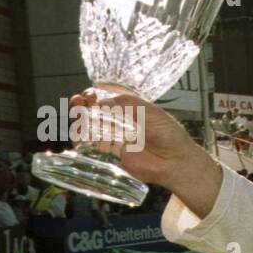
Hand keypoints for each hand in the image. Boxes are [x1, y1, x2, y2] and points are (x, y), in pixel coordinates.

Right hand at [65, 87, 199, 187]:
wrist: (174, 161)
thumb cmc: (168, 134)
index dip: (98, 92)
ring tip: (77, 115)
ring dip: (81, 118)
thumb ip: (126, 104)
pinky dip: (83, 138)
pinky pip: (95, 142)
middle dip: (85, 104)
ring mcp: (118, 135)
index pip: (111, 95)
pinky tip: (78, 135)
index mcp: (133, 107)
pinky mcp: (115, 150)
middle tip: (79, 102)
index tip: (91, 91)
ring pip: (93, 124)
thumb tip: (101, 103)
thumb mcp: (149, 111)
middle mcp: (123, 119)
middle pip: (98, 109)